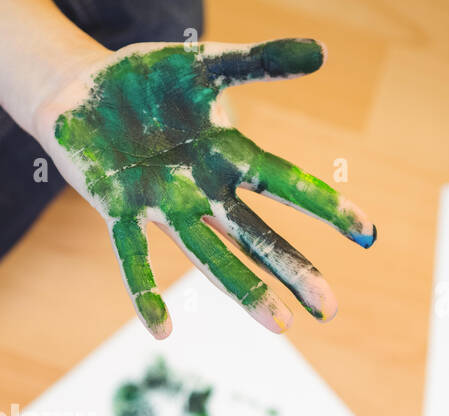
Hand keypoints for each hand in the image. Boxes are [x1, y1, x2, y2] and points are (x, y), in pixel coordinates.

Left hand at [38, 38, 374, 337]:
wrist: (81, 92)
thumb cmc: (148, 82)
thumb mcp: (205, 64)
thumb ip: (256, 63)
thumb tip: (322, 52)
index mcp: (227, 157)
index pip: (285, 184)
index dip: (325, 205)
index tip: (367, 233)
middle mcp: (201, 191)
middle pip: (256, 236)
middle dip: (293, 269)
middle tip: (330, 307)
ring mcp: (162, 205)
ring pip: (208, 256)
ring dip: (244, 289)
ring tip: (280, 324)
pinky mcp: (118, 209)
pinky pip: (133, 256)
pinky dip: (145, 292)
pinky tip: (161, 329)